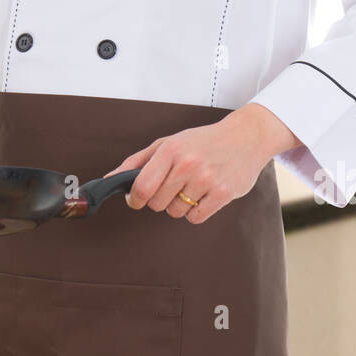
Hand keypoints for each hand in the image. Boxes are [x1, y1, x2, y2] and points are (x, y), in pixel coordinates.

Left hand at [103, 105, 299, 224]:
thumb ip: (137, 161)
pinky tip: (203, 195)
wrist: (245, 137)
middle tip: (172, 186)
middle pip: (157, 203)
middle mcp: (187, 164)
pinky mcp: (222, 194)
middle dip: (160, 199)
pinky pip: (195, 218)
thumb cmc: (202, 141)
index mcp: (170, 150)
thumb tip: (110, 179)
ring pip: (175, 212)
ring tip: (192, 186)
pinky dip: (196, 212)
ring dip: (180, 204)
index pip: (142, 187)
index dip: (135, 199)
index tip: (136, 199)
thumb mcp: (168, 143)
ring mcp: (206, 179)